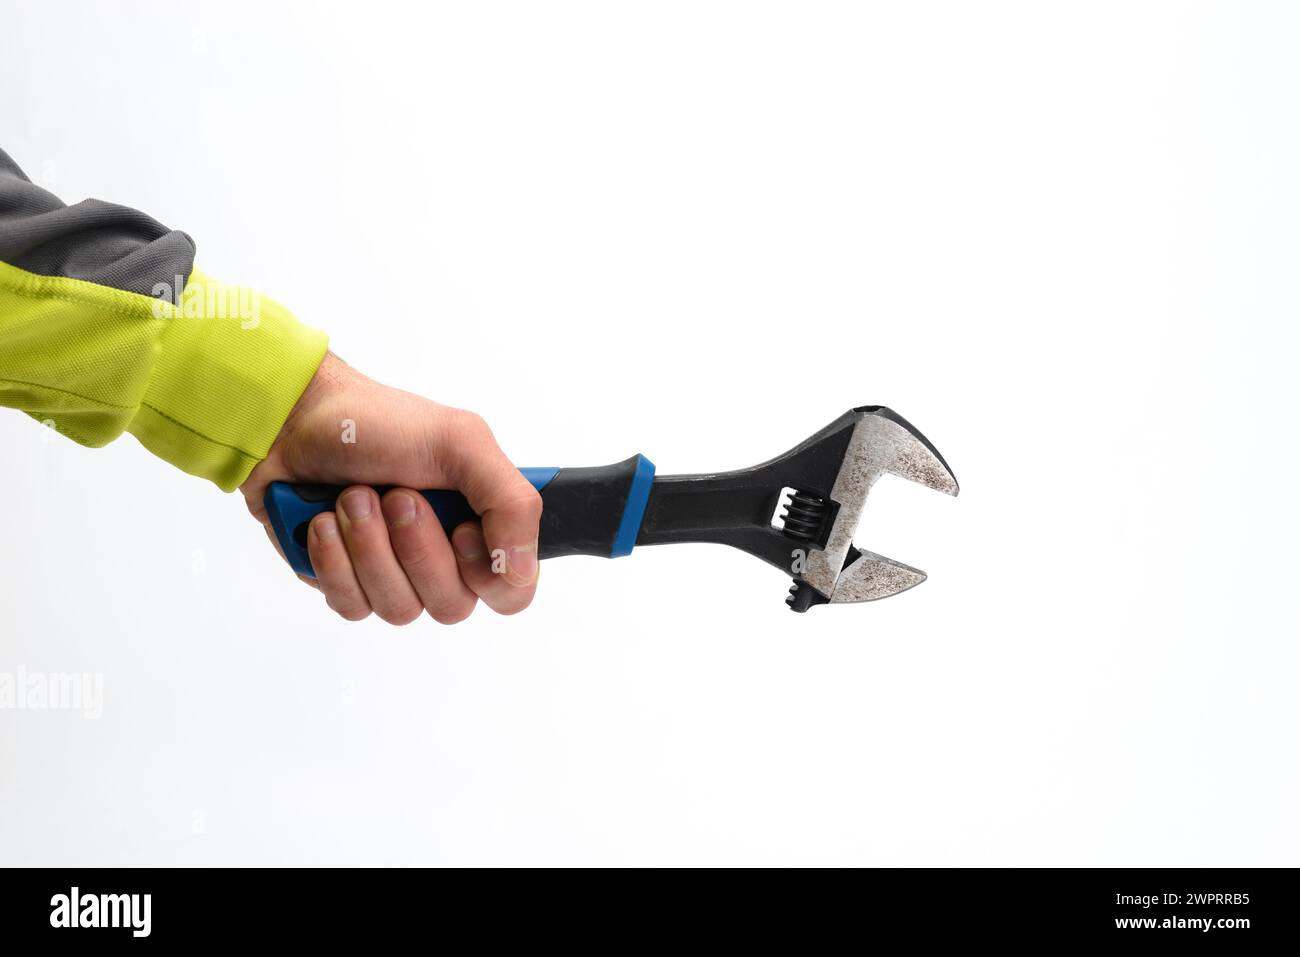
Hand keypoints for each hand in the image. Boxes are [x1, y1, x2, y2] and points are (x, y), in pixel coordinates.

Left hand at [241, 353, 541, 623]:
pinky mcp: (346, 585)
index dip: (484, 573)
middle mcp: (443, 557)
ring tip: (351, 497)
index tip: (459, 529)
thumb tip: (522, 571)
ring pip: (399, 610)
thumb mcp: (461, 442)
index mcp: (481, 524)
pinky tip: (323, 521)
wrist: (291, 420)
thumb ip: (512, 503)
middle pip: (451, 606)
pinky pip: (352, 607)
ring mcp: (393, 576)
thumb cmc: (378, 423)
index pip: (510, 592)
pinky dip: (334, 559)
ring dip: (370, 547)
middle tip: (395, 495)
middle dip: (416, 547)